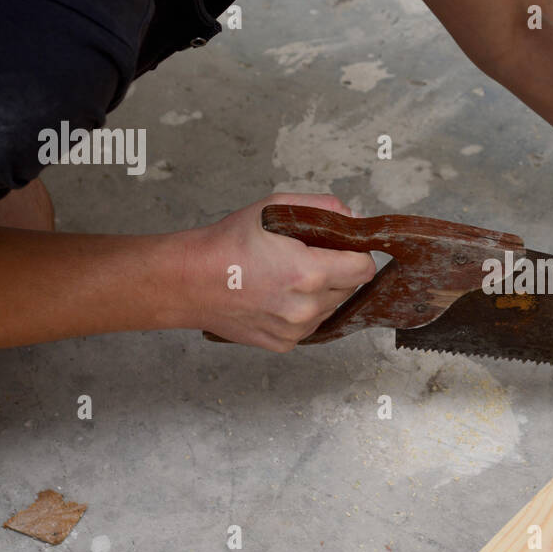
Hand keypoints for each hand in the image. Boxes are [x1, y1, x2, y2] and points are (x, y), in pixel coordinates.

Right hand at [179, 194, 375, 350]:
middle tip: (304, 257)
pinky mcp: (284, 343)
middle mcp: (306, 308)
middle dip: (335, 270)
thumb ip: (323, 208)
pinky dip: (301, 310)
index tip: (339, 247)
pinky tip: (276, 295)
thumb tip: (352, 221)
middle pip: (349, 287)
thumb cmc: (227, 244)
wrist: (189, 281)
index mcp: (309, 274)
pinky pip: (310, 325)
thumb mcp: (275, 208)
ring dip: (319, 291)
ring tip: (285, 276)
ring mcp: (295, 330)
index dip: (355, 253)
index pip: (364, 268)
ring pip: (331, 307)